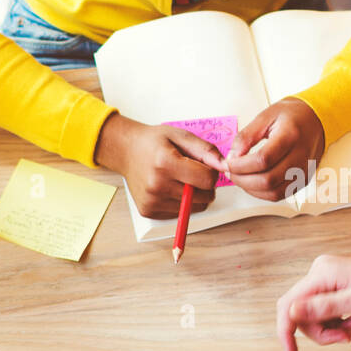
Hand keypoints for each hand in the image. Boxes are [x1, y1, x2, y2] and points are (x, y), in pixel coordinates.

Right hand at [95, 113, 222, 218]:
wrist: (125, 151)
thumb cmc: (153, 142)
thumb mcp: (181, 136)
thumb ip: (206, 150)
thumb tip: (225, 166)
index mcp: (165, 164)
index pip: (207, 180)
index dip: (211, 172)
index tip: (202, 164)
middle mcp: (157, 185)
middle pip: (203, 197)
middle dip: (204, 185)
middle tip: (191, 172)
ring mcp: (152, 201)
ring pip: (193, 208)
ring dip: (193, 196)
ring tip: (179, 179)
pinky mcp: (149, 211)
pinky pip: (179, 214)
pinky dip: (180, 203)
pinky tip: (169, 187)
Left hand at [224, 98, 324, 202]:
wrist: (316, 120)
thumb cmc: (291, 116)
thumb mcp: (265, 116)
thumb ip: (246, 136)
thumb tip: (231, 158)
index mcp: (291, 135)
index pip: (263, 159)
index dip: (241, 165)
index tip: (227, 162)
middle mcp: (300, 156)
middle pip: (268, 180)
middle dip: (242, 179)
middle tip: (230, 171)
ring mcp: (303, 171)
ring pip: (273, 192)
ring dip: (250, 189)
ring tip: (239, 176)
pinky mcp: (303, 180)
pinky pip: (279, 194)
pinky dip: (262, 192)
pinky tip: (252, 182)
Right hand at [276, 253, 350, 350]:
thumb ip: (323, 307)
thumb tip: (291, 312)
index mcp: (323, 273)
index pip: (289, 304)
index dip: (286, 332)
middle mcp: (321, 272)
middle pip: (302, 313)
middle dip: (322, 332)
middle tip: (347, 337)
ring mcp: (330, 278)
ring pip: (316, 315)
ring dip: (335, 328)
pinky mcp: (338, 285)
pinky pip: (328, 310)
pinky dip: (341, 321)